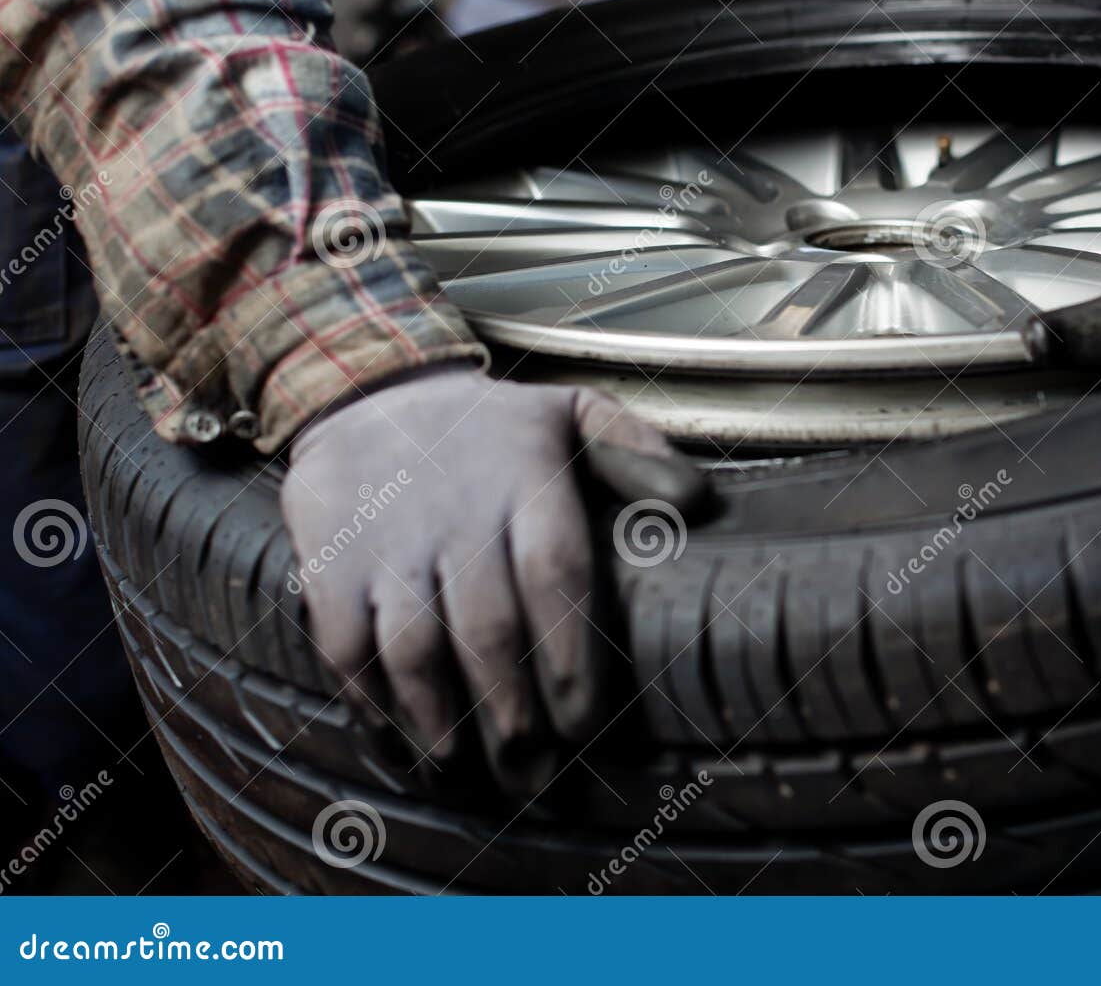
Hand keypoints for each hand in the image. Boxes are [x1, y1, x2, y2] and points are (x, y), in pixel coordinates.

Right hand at [280, 366, 703, 790]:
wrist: (368, 394)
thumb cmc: (493, 428)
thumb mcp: (571, 412)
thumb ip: (634, 450)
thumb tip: (697, 501)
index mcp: (528, 481)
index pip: (557, 575)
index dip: (572, 656)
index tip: (584, 726)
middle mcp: (458, 515)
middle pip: (488, 628)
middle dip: (512, 712)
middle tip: (533, 777)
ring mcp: (390, 542)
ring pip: (413, 646)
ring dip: (438, 718)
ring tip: (462, 771)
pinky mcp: (331, 563)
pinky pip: (343, 646)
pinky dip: (368, 702)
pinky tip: (397, 743)